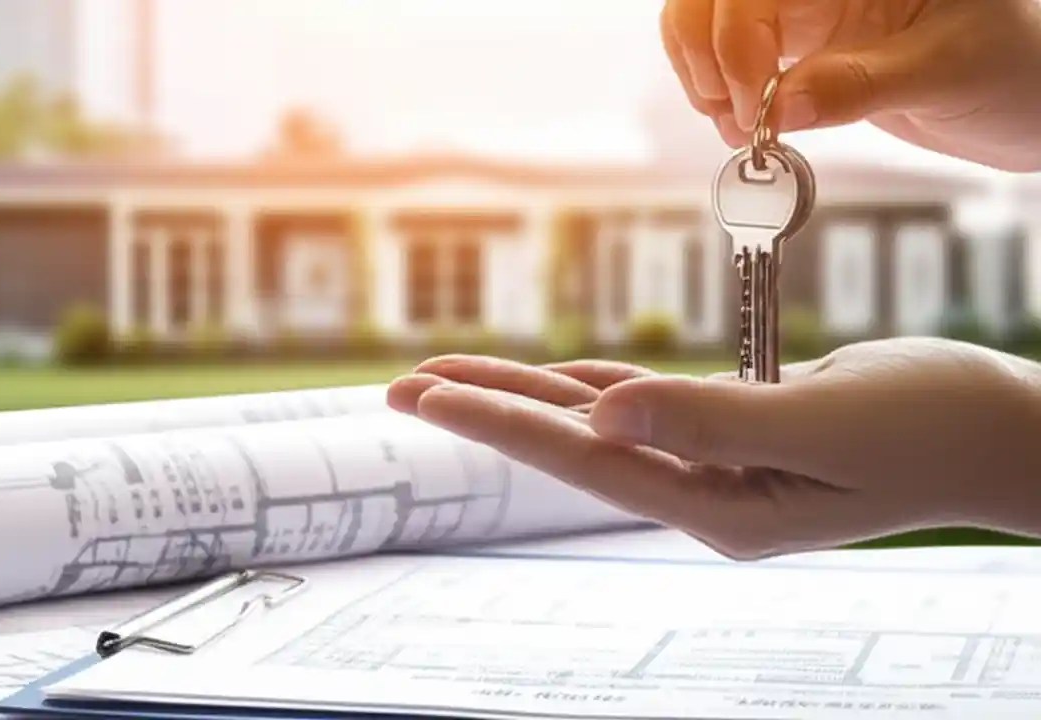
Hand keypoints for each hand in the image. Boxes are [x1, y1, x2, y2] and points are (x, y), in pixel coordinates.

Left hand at [387, 339, 1040, 559]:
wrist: (998, 431)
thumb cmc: (932, 428)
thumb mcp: (822, 423)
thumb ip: (709, 420)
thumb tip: (600, 414)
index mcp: (717, 507)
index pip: (581, 459)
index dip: (498, 423)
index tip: (425, 396)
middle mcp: (702, 492)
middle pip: (569, 444)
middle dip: (484, 411)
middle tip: (399, 388)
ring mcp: (715, 465)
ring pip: (597, 420)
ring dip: (525, 393)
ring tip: (449, 376)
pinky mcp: (734, 432)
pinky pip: (644, 404)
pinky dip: (592, 384)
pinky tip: (551, 378)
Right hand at [662, 0, 1040, 170]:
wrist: (1027, 99)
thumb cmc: (1018, 63)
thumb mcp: (947, 71)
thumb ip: (861, 85)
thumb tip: (784, 106)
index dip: (739, 39)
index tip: (761, 106)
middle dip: (706, 54)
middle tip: (736, 117)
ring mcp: (805, 7)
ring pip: (706, 20)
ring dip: (702, 74)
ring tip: (739, 126)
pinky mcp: (797, 42)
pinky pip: (728, 55)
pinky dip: (717, 91)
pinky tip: (747, 124)